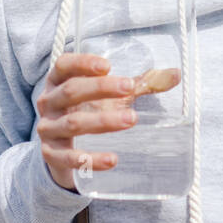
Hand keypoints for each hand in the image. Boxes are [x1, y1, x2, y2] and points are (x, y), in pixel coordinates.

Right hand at [35, 52, 179, 190]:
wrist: (61, 151)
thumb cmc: (87, 111)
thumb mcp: (107, 96)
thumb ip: (137, 84)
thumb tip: (175, 75)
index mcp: (57, 82)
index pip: (64, 65)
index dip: (82, 63)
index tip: (107, 65)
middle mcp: (48, 102)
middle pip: (71, 91)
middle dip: (100, 88)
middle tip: (129, 89)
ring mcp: (47, 129)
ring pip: (73, 123)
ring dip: (103, 121)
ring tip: (131, 119)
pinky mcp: (50, 155)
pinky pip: (69, 157)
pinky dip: (91, 159)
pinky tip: (112, 159)